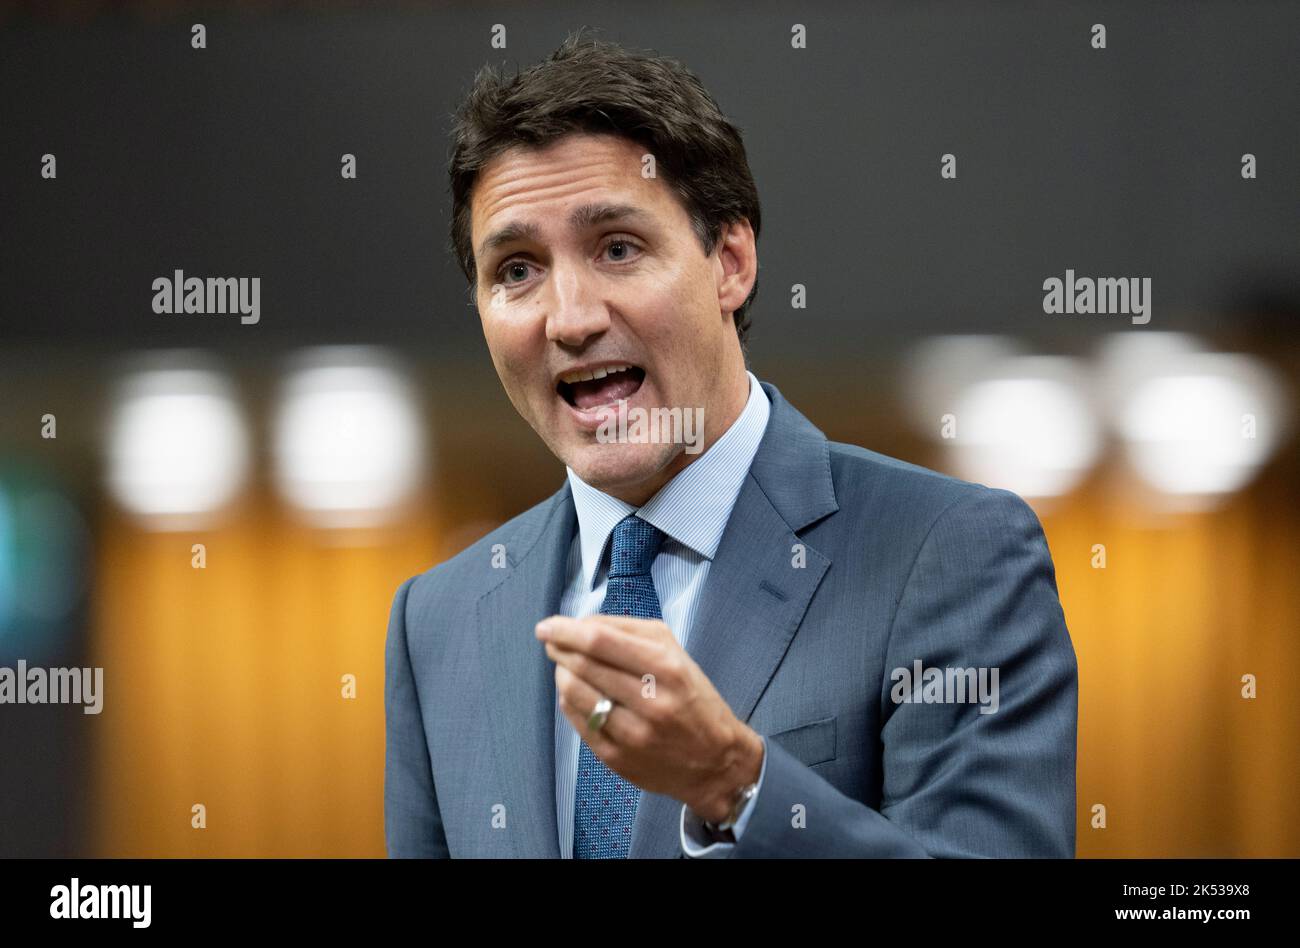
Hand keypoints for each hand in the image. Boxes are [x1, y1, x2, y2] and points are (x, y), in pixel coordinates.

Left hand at [536, 614, 763, 823]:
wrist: (717, 761)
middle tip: (551, 642)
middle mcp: (650, 702)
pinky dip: (570, 701)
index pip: (600, 641)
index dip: (565, 630)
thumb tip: (581, 625)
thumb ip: (630, 632)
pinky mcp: (617, 758)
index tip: (547, 626)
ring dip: (561, 674)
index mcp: (667, 668)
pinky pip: (578, 722)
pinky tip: (576, 693)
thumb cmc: (694, 698)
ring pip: (574, 694)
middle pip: (583, 666)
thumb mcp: (676, 653)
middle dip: (559, 649)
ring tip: (564, 666)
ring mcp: (632, 734)